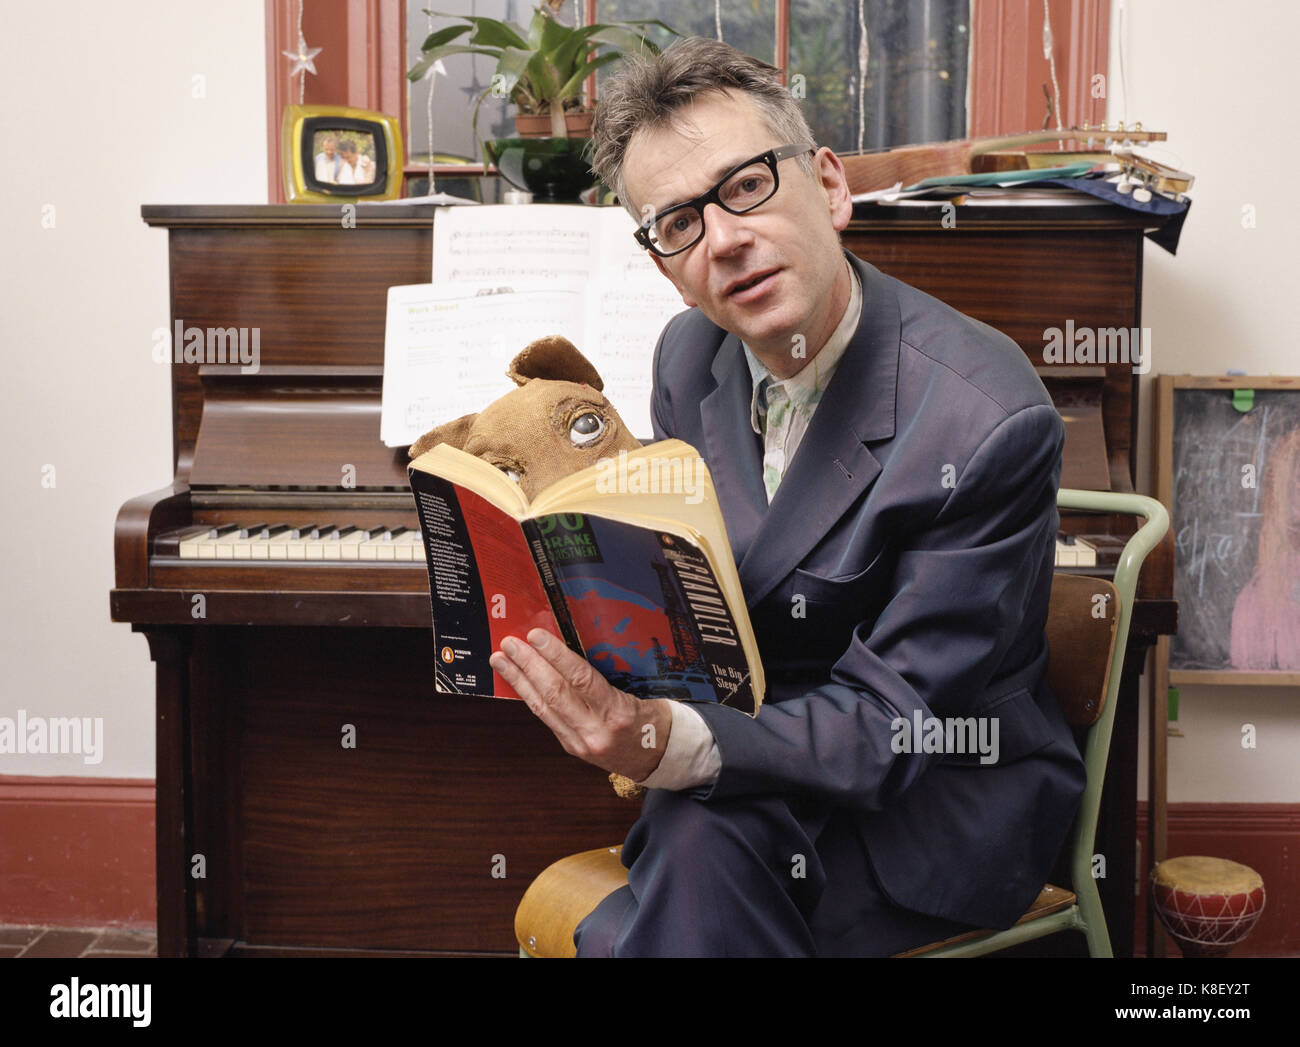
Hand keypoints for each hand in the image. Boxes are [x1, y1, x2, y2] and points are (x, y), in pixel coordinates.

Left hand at [489, 628, 672, 781]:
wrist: (660, 759)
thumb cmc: (655, 719)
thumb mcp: (641, 693)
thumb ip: (608, 675)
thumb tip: (572, 647)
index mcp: (618, 713)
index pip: (580, 679)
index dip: (555, 656)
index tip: (536, 636)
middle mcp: (595, 731)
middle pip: (555, 693)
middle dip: (528, 666)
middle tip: (509, 644)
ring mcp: (580, 743)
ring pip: (543, 707)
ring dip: (519, 680)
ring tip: (501, 660)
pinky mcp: (571, 747)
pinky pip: (546, 717)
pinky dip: (529, 696)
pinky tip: (517, 680)